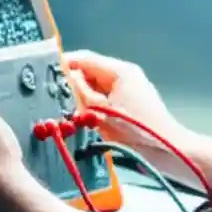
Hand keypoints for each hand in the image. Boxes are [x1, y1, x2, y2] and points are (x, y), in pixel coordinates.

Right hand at [63, 49, 211, 187]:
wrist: (168, 152)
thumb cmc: (137, 131)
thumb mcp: (102, 112)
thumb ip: (81, 92)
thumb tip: (65, 77)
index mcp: (121, 71)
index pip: (86, 59)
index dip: (64, 64)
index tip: (44, 73)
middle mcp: (125, 77)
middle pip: (90, 73)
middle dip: (71, 84)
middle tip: (50, 96)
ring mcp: (128, 91)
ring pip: (95, 89)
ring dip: (80, 98)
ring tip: (62, 109)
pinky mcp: (128, 106)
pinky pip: (103, 101)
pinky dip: (91, 108)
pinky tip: (80, 119)